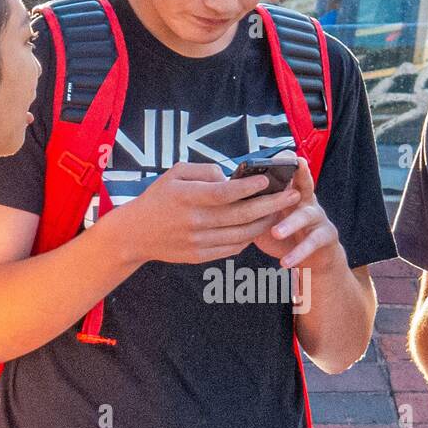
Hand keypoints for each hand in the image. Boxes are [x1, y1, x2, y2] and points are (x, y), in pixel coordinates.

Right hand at [118, 161, 299, 264]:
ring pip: (242, 235)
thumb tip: (230, 176)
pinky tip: (257, 227)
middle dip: (271, 205)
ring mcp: (198, 242)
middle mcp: (195, 221)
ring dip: (264, 223)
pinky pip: (232, 249)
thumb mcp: (175, 174)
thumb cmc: (158, 197)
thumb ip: (204, 171)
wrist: (135, 234)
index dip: (250, 187)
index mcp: (189, 198)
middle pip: (242, 215)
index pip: (227, 193)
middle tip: (291, 195)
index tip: (268, 180)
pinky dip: (248, 238)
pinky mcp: (199, 256)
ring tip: (279, 212)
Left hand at [255, 158, 344, 272]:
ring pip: (305, 215)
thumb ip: (253, 208)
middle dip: (302, 174)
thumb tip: (224, 201)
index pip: (289, 172)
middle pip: (306, 183)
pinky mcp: (326, 236)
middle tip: (294, 169)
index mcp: (291, 192)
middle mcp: (307, 200)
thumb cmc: (285, 235)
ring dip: (290, 223)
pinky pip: (312, 243)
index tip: (278, 156)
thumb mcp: (267, 219)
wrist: (313, 260)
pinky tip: (284, 262)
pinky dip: (297, 253)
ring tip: (275, 232)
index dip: (286, 162)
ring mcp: (318, 217)